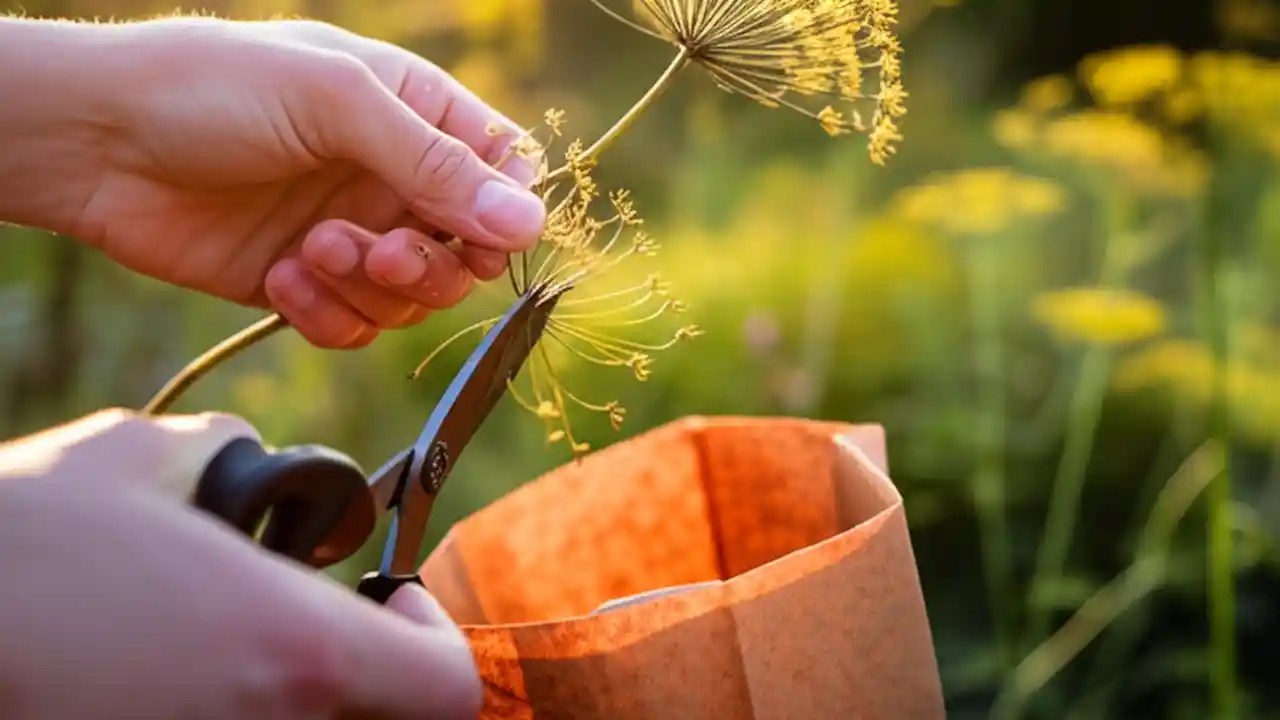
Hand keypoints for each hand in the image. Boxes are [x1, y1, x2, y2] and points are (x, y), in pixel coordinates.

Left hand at [0, 17, 545, 347]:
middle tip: (377, 251)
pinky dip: (327, 317)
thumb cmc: (215, 88)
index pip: (502, 172)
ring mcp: (349, 232)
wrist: (99, 141)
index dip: (504, 214)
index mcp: (412, 112)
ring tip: (310, 251)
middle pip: (465, 251)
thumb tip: (528, 223)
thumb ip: (434, 164)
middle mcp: (389, 176)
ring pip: (410, 298)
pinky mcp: (304, 283)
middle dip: (429, 263)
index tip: (478, 238)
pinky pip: (353, 326)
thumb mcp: (337, 101)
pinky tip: (281, 280)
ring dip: (368, 289)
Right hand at [0, 410, 480, 718]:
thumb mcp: (143, 457)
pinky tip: (174, 665)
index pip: (444, 692)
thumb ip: (230, 455)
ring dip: (296, 686)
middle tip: (313, 617)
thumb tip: (246, 457)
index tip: (388, 595)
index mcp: (295, 651)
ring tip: (230, 634)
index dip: (434, 640)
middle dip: (366, 667)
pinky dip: (235, 705)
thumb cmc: (28, 535)